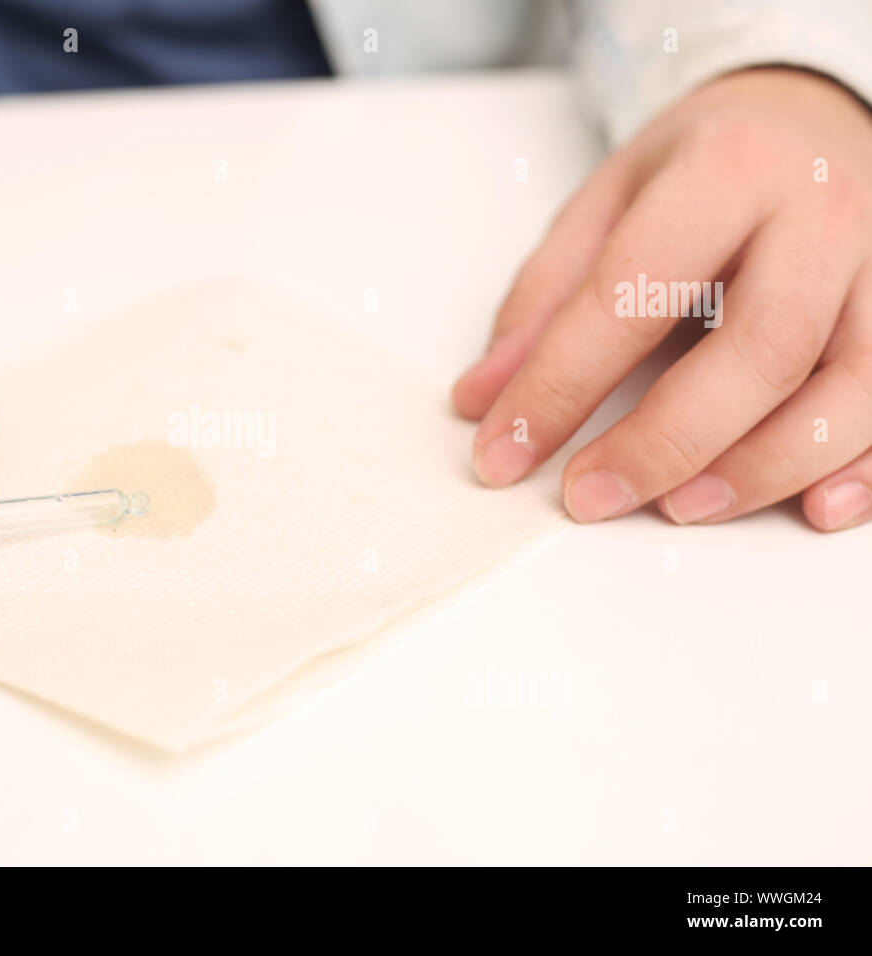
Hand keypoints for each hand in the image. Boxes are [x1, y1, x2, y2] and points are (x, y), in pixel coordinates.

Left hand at [453, 68, 871, 530]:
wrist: (811, 116)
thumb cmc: (704, 166)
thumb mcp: (605, 202)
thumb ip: (544, 301)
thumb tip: (482, 402)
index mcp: (726, 170)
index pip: (631, 293)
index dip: (559, 386)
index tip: (504, 454)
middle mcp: (824, 212)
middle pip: (758, 350)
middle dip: (666, 441)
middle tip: (591, 496)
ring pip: (851, 389)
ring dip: (762, 469)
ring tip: (680, 509)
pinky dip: (863, 470)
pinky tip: (810, 509)